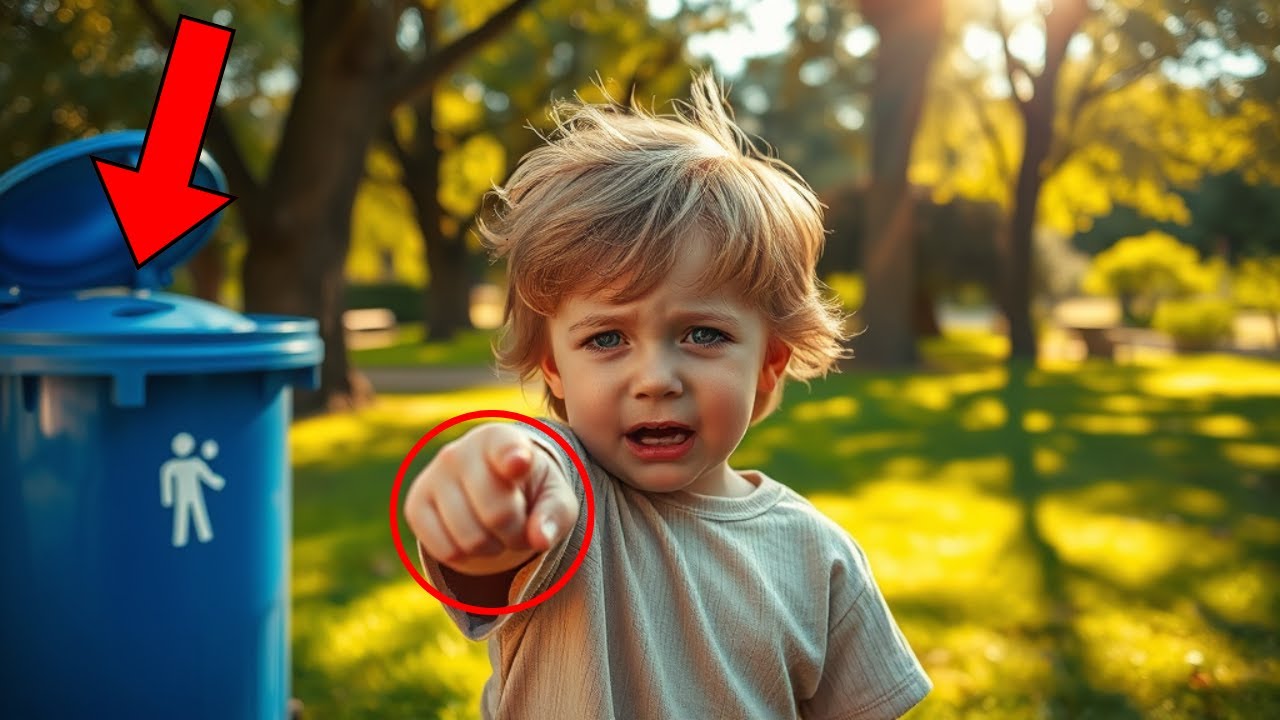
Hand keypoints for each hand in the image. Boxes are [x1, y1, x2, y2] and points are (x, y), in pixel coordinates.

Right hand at [405, 423, 578, 576]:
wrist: (491, 487)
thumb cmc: (530, 489)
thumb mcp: (554, 497)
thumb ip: (554, 514)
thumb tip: (540, 539)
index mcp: (499, 439)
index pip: (504, 449)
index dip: (512, 458)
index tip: (518, 462)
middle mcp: (459, 452)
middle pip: (498, 514)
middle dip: (517, 533)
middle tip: (519, 525)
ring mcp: (433, 477)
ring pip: (471, 539)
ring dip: (494, 548)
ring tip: (497, 531)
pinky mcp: (415, 506)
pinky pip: (445, 551)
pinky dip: (467, 557)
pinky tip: (473, 535)